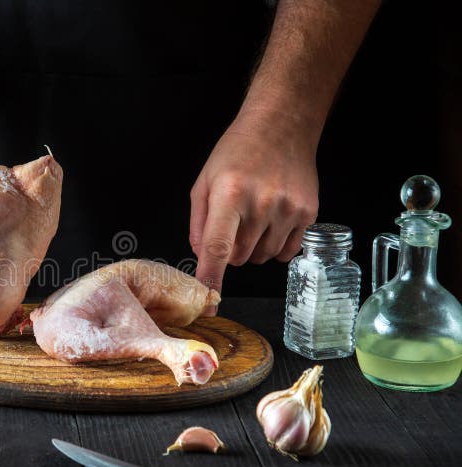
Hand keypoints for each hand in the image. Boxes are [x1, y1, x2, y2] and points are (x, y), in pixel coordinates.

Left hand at [189, 109, 318, 312]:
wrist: (281, 125)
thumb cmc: (238, 151)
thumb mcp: (204, 180)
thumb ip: (198, 221)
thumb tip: (201, 256)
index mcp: (230, 194)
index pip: (217, 248)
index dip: (211, 278)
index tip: (207, 300)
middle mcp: (261, 204)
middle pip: (239, 257)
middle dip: (231, 249)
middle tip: (233, 221)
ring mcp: (288, 210)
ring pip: (262, 257)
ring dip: (253, 247)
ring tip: (254, 214)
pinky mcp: (308, 213)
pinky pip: (287, 251)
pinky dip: (276, 245)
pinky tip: (273, 221)